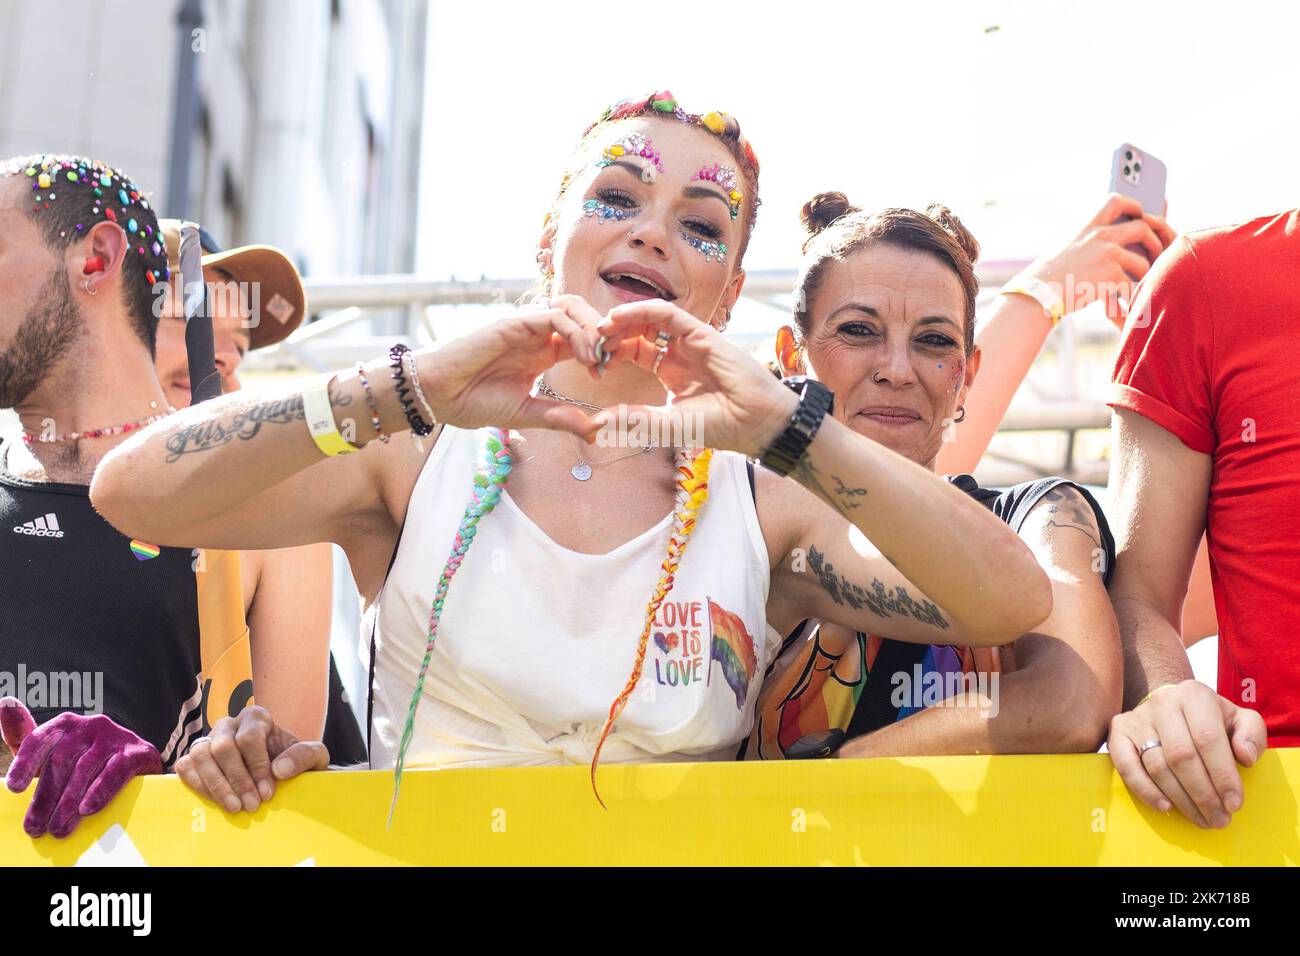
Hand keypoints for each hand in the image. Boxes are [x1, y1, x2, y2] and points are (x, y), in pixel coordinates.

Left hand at [2, 698, 162, 838]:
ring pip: (85, 769)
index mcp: (66, 724)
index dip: (25, 762)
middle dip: (45, 798)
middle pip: (61, 761)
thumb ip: (24, 737)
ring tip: (58, 829)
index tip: (15, 788)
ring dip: (68, 803)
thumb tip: (4, 702)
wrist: (135, 764)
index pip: (39, 739)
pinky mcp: (137, 751)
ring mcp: (115, 736)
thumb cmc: (85, 762)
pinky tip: (87, 810)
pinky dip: (99, 791)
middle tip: (35, 828)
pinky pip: (114, 771)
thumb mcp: (52, 752)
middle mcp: (90, 725)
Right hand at [174, 705, 327, 812]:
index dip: (257, 767)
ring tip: (235, 808)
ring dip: (216, 785)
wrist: (283, 771)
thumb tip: (279, 770)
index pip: (249, 738)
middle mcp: (229, 724)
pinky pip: (185, 767)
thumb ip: (304, 756)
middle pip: (223, 747)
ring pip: (200, 755)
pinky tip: (218, 802)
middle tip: (252, 805)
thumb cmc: (296, 760)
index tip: (268, 792)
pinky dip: (198, 786)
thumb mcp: (314, 756)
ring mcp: (209, 739)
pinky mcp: (195, 757)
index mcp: (256, 717)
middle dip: (238, 780)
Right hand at [417, 294, 604, 438]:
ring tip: (599, 357)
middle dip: (602, 333)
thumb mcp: (527, 414)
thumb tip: (594, 431)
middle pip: (581, 315)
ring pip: (570, 308)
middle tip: (612, 359)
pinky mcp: (512, 323)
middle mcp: (536, 335)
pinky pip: (552, 315)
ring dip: (592, 328)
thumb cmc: (474, 402)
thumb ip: (559, 418)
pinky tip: (583, 355)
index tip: (609, 373)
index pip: (582, 338)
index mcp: (542, 352)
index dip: (602, 350)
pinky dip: (574, 331)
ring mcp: (524, 326)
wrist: (438, 397)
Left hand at [594, 298, 798, 457]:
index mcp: (670, 372)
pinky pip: (668, 313)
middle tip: (589, 344)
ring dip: (622, 319)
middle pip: (638, 333)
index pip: (634, 352)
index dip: (610, 355)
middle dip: (611, 335)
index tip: (591, 366)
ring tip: (598, 329)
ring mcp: (690, 341)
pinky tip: (619, 316)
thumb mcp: (667, 425)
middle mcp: (678, 353)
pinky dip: (642, 310)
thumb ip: (634, 420)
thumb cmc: (721, 427)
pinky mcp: (702, 332)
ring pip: (649, 319)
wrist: (757, 423)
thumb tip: (596, 422)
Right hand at [1021, 193, 1175, 326]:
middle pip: (1142, 227)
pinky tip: (1129, 303)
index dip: (1134, 205)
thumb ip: (1087, 244)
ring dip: (1145, 275)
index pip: (1116, 201)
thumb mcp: (1066, 250)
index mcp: (1088, 227)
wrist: (1038, 293)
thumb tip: (1108, 250)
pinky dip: (1133, 296)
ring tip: (1140, 286)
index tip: (1140, 213)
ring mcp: (1108, 254)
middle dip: (1153, 241)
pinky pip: (1134, 285)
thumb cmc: (1048, 277)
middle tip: (1154, 253)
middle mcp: (1100, 236)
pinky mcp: (1111, 275)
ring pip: (1143, 261)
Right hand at [1107, 680, 1266, 827]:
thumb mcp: (1239, 719)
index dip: (1222, 776)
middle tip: (1218, 819)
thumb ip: (1251, 734)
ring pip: (1156, 765)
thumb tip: (1245, 757)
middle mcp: (1162, 702)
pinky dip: (1144, 789)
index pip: (1208, 739)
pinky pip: (1126, 765)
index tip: (1234, 804)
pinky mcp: (1118, 731)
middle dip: (1203, 794)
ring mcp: (1137, 717)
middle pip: (1181, 756)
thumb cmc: (1210, 719)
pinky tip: (1165, 807)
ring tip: (1200, 819)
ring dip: (1180, 799)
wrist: (1171, 705)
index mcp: (1194, 695)